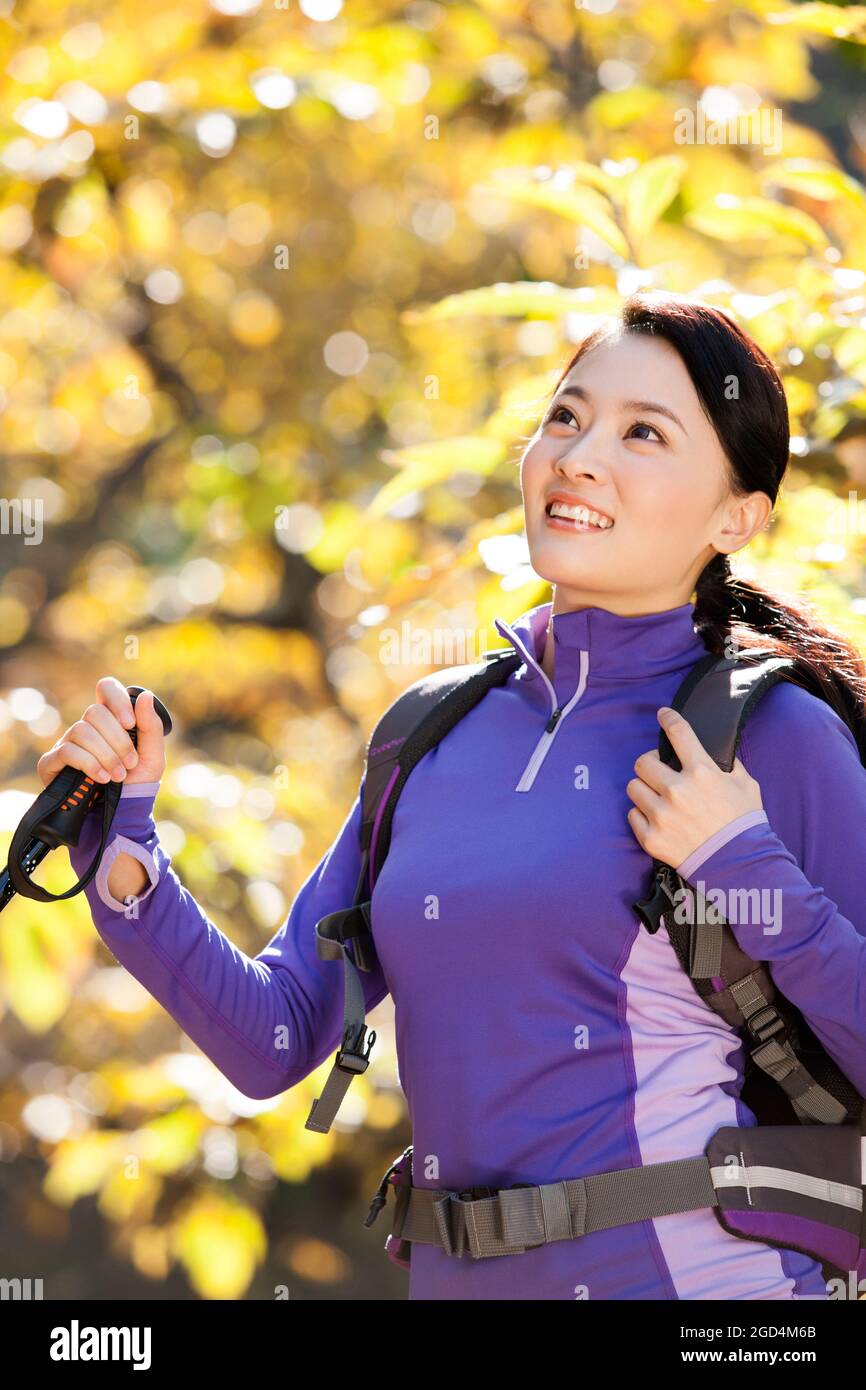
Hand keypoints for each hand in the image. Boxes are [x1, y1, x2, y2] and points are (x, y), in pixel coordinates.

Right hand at [37, 677, 165, 790]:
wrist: (122, 813)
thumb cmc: (137, 782)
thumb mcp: (153, 756)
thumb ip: (151, 726)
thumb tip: (144, 696)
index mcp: (110, 720)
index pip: (106, 689)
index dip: (116, 700)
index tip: (130, 723)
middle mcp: (86, 727)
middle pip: (95, 712)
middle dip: (118, 740)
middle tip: (130, 762)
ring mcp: (67, 743)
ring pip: (82, 730)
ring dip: (105, 754)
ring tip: (118, 775)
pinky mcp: (53, 762)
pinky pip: (67, 751)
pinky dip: (89, 764)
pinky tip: (102, 778)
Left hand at [625, 706, 762, 867]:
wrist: (739, 865)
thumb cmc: (744, 824)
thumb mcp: (746, 785)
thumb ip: (728, 765)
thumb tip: (715, 752)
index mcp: (702, 772)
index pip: (678, 733)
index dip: (668, 719)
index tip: (663, 715)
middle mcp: (677, 790)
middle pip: (642, 762)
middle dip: (650, 764)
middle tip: (659, 772)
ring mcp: (661, 814)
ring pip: (633, 787)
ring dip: (644, 790)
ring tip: (658, 798)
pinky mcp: (651, 837)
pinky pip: (632, 814)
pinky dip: (642, 815)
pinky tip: (657, 819)